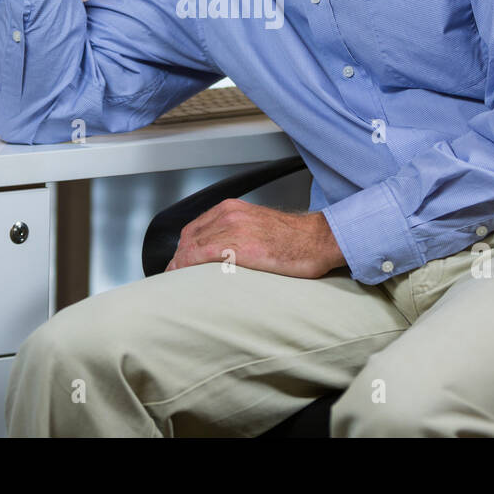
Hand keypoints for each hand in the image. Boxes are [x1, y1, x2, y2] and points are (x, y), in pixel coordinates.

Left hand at [165, 199, 345, 278]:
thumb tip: (222, 253)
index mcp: (232, 208)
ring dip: (180, 266)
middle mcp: (229, 214)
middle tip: (174, 279)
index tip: (178, 265)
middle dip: (177, 259)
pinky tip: (186, 279)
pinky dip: (188, 267)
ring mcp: (233, 228)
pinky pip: (202, 255)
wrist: (319, 240)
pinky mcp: (240, 246)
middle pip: (188, 238)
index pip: (194, 229)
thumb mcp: (259, 226)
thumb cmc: (295, 240)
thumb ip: (238, 233)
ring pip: (191, 247)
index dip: (182, 249)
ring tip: (177, 284)